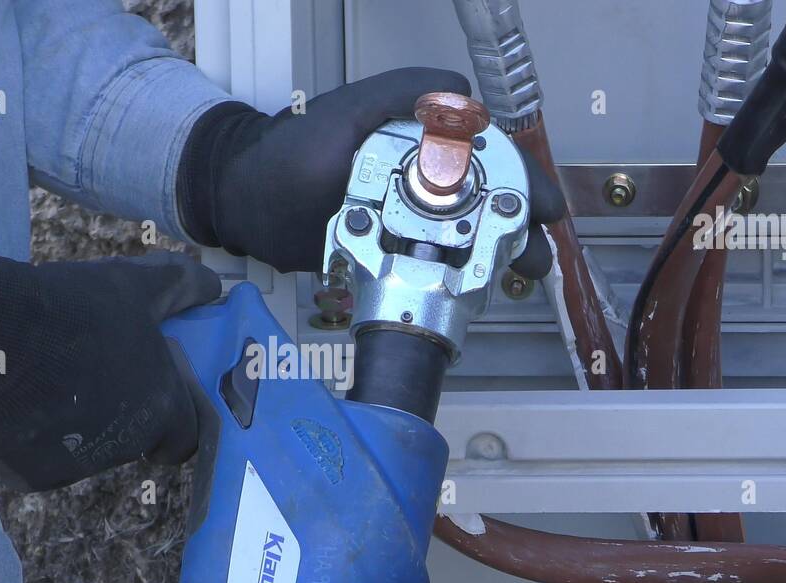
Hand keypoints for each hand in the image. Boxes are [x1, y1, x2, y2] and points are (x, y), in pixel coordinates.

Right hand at [0, 247, 220, 491]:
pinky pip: (41, 464)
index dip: (176, 422)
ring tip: (48, 383)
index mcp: (161, 409)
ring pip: (86, 456)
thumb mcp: (134, 285)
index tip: (155, 403)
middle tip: (91, 379)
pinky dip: (34, 443)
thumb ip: (181, 287)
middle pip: (132, 443)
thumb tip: (214, 285)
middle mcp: (126, 447)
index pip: (186, 437)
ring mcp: (78, 467)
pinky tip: (19, 404)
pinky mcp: (33, 476)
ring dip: (76, 430)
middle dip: (120, 419)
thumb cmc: (72, 306)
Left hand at [177, 67, 564, 278]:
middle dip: (519, 222)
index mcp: (419, 126)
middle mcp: (421, 161)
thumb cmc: (286, 157)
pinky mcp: (397, 236)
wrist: (246, 205)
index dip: (521, 178)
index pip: (489, 148)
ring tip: (516, 274)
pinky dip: (463, 268)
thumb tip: (458, 94)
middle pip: (491, 191)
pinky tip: (477, 285)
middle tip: (535, 255)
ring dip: (498, 249)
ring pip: (472, 225)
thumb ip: (396, 98)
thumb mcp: (343, 119)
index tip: (540, 207)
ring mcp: (410, 201)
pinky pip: (441, 252)